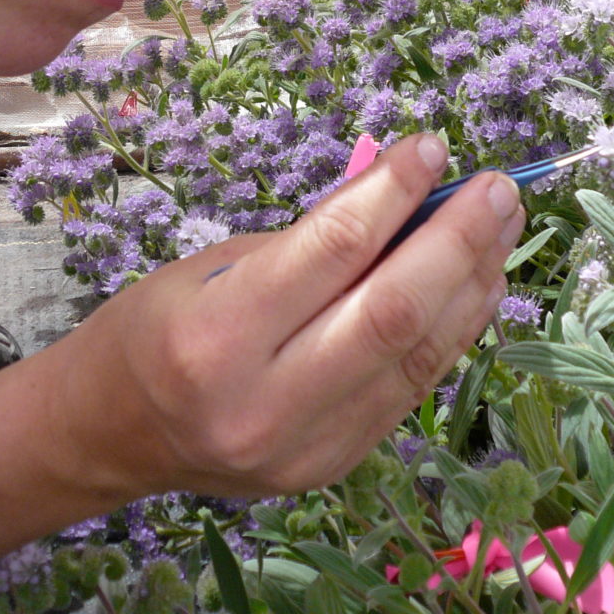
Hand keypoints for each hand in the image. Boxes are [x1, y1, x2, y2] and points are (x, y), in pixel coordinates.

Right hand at [49, 133, 522, 500]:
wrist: (111, 435)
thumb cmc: (154, 328)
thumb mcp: (212, 264)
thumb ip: (308, 243)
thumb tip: (403, 197)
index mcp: (215, 337)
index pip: (330, 252)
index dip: (391, 192)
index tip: (430, 147)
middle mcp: (263, 402)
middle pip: (391, 312)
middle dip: (456, 241)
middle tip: (499, 188)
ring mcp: (305, 446)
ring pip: (417, 357)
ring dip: (471, 284)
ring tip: (502, 228)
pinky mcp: (333, 466)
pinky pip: (410, 390)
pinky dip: (451, 331)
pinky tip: (476, 285)